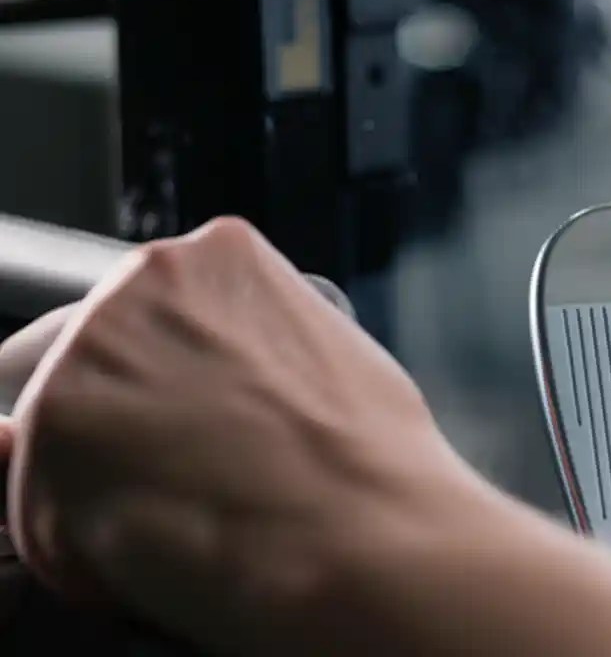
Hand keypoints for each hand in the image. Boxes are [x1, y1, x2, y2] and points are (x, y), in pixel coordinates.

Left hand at [0, 217, 487, 653]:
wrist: (372, 541)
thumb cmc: (373, 466)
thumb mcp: (326, 357)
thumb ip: (250, 343)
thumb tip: (219, 381)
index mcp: (214, 256)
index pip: (143, 314)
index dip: (159, 384)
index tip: (183, 424)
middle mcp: (136, 288)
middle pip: (84, 365)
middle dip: (124, 426)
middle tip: (193, 480)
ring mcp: (85, 363)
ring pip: (59, 441)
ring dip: (109, 485)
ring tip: (199, 514)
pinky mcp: (47, 447)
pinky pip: (43, 512)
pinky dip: (91, 547)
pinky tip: (175, 546)